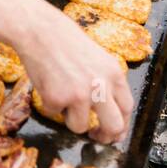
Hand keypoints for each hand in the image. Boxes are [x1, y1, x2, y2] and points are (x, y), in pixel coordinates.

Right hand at [0, 0, 132, 144]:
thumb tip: (108, 112)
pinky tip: (47, 83)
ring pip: (80, 127)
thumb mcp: (97, 58)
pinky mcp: (57, 99)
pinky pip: (54, 114)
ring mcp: (79, 94)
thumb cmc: (65, 41)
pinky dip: (49, 103)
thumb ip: (105, 82)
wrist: (39, 30)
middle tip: (95, 136)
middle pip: (114, 126)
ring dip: (70, 118)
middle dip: (104, 136)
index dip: (121, 124)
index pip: (127, 108)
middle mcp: (101, 86)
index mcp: (114, 74)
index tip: (113, 132)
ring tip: (61, 94)